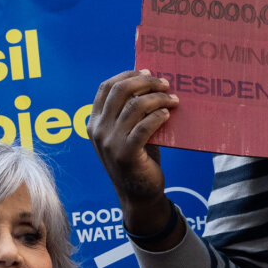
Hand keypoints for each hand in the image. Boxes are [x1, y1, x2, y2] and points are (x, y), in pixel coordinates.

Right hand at [89, 70, 180, 245]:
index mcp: (94, 122)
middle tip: (165, 83)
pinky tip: (168, 114)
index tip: (148, 72)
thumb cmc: (138, 158)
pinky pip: (144, 126)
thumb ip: (129, 111)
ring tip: (173, 99)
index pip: (106, 87)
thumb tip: (150, 82)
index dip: (127, 75)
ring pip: (135, 106)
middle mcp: (98, 130)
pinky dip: (158, 116)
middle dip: (145, 82)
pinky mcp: (126, 154)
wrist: (138, 194)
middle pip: (120, 91)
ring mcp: (110, 142)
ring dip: (158, 98)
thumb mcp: (126, 133)